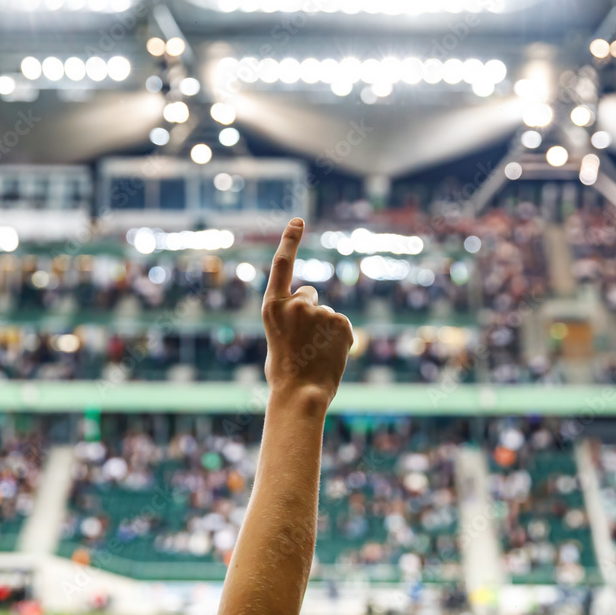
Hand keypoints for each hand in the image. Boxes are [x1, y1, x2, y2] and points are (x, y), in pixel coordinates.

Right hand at [262, 218, 352, 404]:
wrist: (301, 394)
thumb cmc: (283, 373)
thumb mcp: (276, 338)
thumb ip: (289, 318)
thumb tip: (310, 314)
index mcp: (272, 307)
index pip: (282, 265)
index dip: (290, 240)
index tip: (298, 220)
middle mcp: (297, 304)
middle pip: (309, 295)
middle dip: (309, 311)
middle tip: (303, 341)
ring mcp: (321, 312)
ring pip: (326, 315)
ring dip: (323, 331)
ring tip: (314, 355)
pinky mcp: (342, 323)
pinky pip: (341, 326)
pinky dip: (338, 339)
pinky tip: (329, 356)